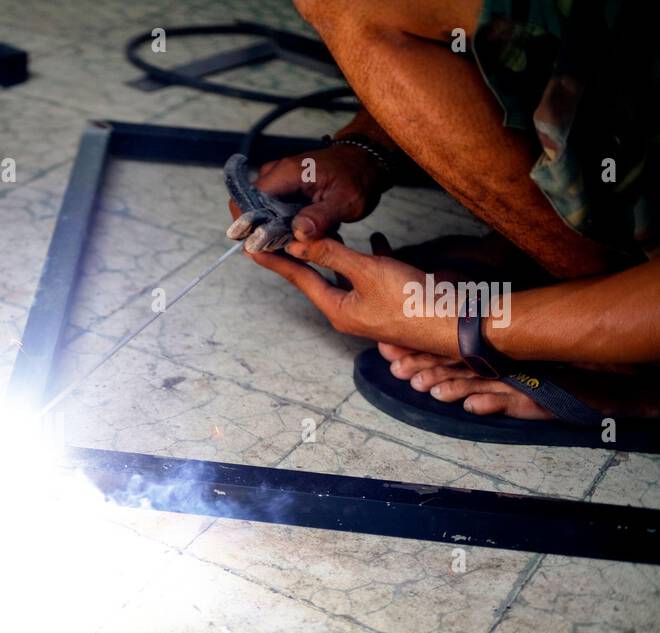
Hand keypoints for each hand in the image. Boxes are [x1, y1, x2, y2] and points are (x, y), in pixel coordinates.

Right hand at [229, 143, 389, 242]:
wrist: (365, 162)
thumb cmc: (357, 177)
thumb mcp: (346, 200)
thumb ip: (321, 217)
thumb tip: (298, 233)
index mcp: (285, 174)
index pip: (245, 202)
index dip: (250, 228)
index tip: (267, 246)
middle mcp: (274, 175)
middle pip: (250, 212)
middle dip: (267, 236)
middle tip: (293, 247)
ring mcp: (277, 182)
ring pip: (261, 216)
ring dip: (279, 234)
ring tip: (306, 239)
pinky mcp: (282, 191)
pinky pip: (272, 214)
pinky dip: (286, 228)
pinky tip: (307, 233)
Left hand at [251, 234, 456, 356]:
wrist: (458, 322)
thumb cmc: (413, 302)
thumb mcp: (367, 272)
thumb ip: (332, 255)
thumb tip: (297, 244)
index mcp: (337, 310)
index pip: (299, 280)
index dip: (277, 261)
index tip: (253, 248)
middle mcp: (349, 312)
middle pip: (318, 277)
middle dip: (302, 255)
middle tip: (281, 235)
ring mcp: (370, 307)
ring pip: (345, 275)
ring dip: (335, 252)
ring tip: (319, 231)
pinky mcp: (390, 299)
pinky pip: (372, 275)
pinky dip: (371, 256)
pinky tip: (376, 240)